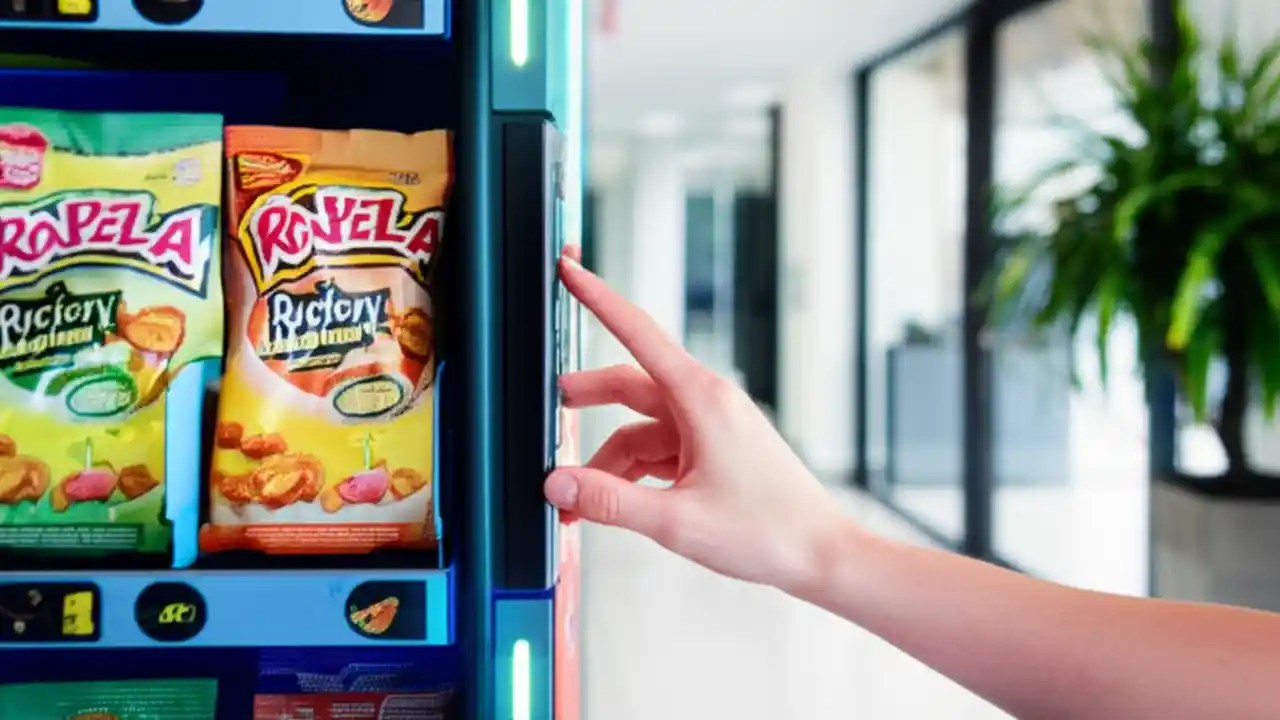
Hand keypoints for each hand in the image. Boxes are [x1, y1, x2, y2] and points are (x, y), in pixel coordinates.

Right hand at [545, 248, 849, 593]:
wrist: (820, 554)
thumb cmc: (768, 531)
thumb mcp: (675, 521)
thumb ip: (609, 501)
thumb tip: (559, 485)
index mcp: (701, 398)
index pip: (636, 332)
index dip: (596, 298)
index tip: (568, 269)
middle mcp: (706, 401)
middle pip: (629, 385)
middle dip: (586, 402)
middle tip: (549, 412)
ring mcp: (712, 425)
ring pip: (641, 428)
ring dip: (608, 462)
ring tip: (579, 504)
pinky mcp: (715, 450)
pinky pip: (661, 450)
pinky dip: (633, 473)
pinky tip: (615, 504)